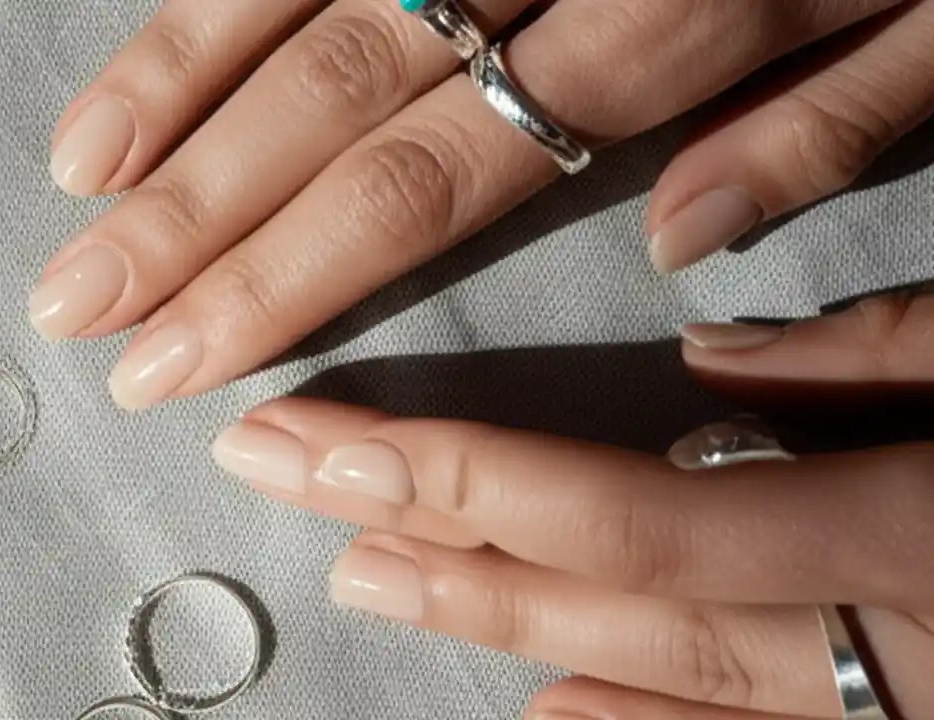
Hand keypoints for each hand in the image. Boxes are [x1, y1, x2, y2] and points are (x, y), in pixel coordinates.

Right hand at [30, 0, 933, 409]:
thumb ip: (824, 125)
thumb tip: (681, 237)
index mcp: (671, 14)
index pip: (427, 180)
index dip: (287, 278)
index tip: (180, 359)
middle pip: (337, 101)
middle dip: (193, 217)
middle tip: (78, 310)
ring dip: (174, 89)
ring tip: (79, 194)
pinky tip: (156, 45)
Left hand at [209, 292, 933, 717]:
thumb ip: (894, 359)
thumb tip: (712, 358)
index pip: (637, 509)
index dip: (463, 480)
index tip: (319, 443)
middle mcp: (908, 651)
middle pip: (618, 608)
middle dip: (440, 555)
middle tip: (297, 499)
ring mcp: (907, 715)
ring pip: (669, 691)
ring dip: (508, 634)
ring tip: (375, 581)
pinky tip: (546, 705)